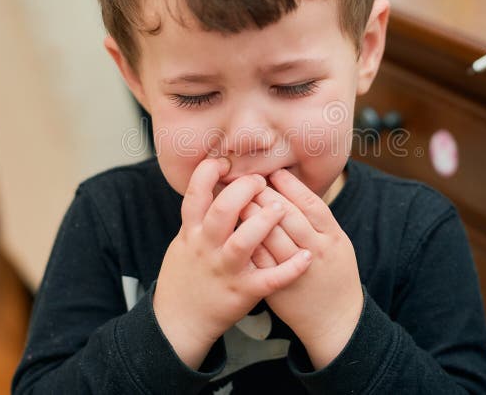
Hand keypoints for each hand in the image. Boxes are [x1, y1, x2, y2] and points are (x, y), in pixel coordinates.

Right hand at [153, 158, 312, 368]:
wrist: (178, 323)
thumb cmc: (186, 276)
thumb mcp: (183, 242)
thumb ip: (199, 216)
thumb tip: (213, 181)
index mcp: (192, 232)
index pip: (196, 193)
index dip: (210, 173)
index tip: (226, 162)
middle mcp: (207, 247)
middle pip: (222, 210)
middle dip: (244, 190)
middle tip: (261, 182)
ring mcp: (225, 270)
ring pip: (243, 241)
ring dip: (264, 221)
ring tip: (282, 208)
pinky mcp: (243, 292)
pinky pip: (269, 279)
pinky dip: (290, 268)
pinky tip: (307, 257)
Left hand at [244, 169, 363, 368]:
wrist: (334, 320)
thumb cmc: (335, 274)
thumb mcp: (337, 242)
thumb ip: (317, 217)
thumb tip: (290, 186)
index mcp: (332, 237)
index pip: (310, 203)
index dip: (290, 185)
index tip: (274, 172)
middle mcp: (315, 251)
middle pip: (287, 215)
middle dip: (264, 194)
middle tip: (249, 180)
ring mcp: (294, 271)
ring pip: (268, 235)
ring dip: (249, 214)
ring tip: (235, 198)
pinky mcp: (275, 287)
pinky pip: (256, 260)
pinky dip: (243, 241)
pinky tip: (232, 228)